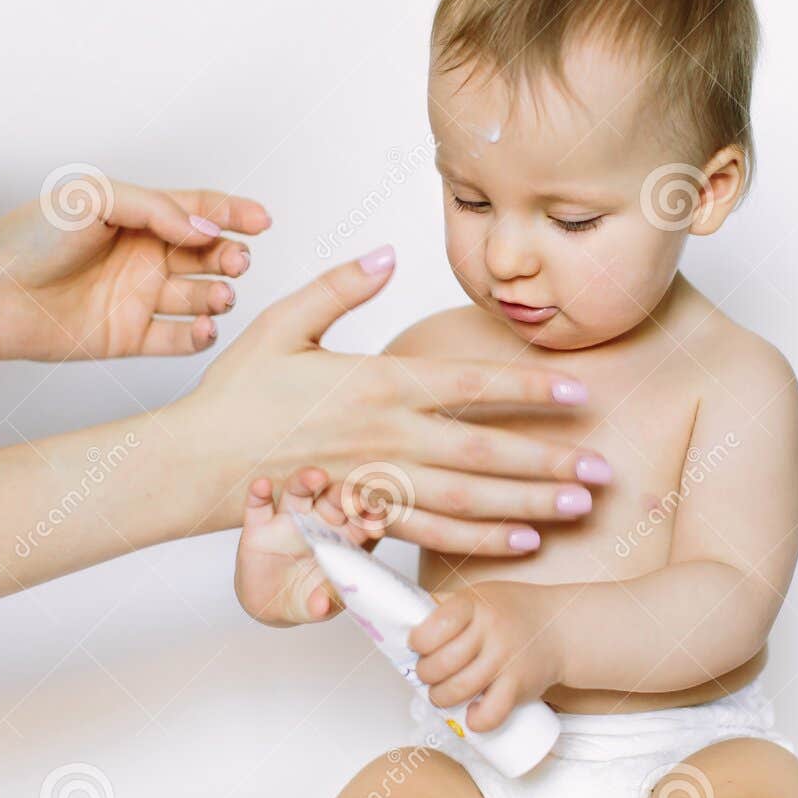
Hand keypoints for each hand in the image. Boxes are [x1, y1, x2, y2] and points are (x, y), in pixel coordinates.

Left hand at [0, 175, 270, 360]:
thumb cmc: (31, 236)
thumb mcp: (95, 197)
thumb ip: (157, 209)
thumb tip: (208, 232)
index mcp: (140, 217)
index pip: (200, 210)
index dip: (235, 214)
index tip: (263, 221)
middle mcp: (145, 256)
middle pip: (208, 254)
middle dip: (231, 256)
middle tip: (237, 261)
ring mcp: (140, 298)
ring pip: (200, 296)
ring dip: (219, 295)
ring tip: (219, 296)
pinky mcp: (130, 337)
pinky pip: (178, 338)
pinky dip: (199, 334)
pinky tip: (205, 327)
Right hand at [172, 246, 610, 554]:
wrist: (195, 463)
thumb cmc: (238, 393)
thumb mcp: (283, 322)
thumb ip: (340, 286)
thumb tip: (387, 254)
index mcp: (376, 383)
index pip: (470, 385)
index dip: (529, 388)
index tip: (579, 391)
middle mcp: (386, 437)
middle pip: (485, 452)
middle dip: (550, 460)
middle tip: (602, 469)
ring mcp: (377, 483)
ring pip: (468, 501)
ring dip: (528, 505)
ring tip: (579, 508)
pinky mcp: (363, 518)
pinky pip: (432, 536)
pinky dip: (479, 543)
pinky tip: (521, 542)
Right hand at [234, 466, 373, 626]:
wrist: (271, 604)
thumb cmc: (308, 597)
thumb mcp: (320, 604)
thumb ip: (325, 601)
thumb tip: (323, 606)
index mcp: (345, 536)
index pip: (364, 517)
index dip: (372, 516)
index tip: (375, 526)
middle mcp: (320, 520)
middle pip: (335, 497)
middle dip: (345, 495)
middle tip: (353, 501)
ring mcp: (289, 520)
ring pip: (299, 490)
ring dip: (307, 480)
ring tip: (315, 478)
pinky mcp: (259, 527)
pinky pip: (258, 505)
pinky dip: (259, 494)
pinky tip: (262, 486)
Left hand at [409, 581, 563, 731]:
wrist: (561, 626)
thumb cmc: (512, 611)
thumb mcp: (479, 595)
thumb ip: (445, 605)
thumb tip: (402, 617)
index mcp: (474, 604)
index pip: (435, 626)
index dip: (418, 642)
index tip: (418, 646)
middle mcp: (491, 629)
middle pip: (441, 663)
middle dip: (426, 675)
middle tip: (428, 675)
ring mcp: (506, 658)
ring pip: (459, 690)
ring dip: (441, 699)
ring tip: (442, 695)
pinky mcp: (520, 684)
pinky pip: (491, 712)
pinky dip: (476, 720)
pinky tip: (471, 715)